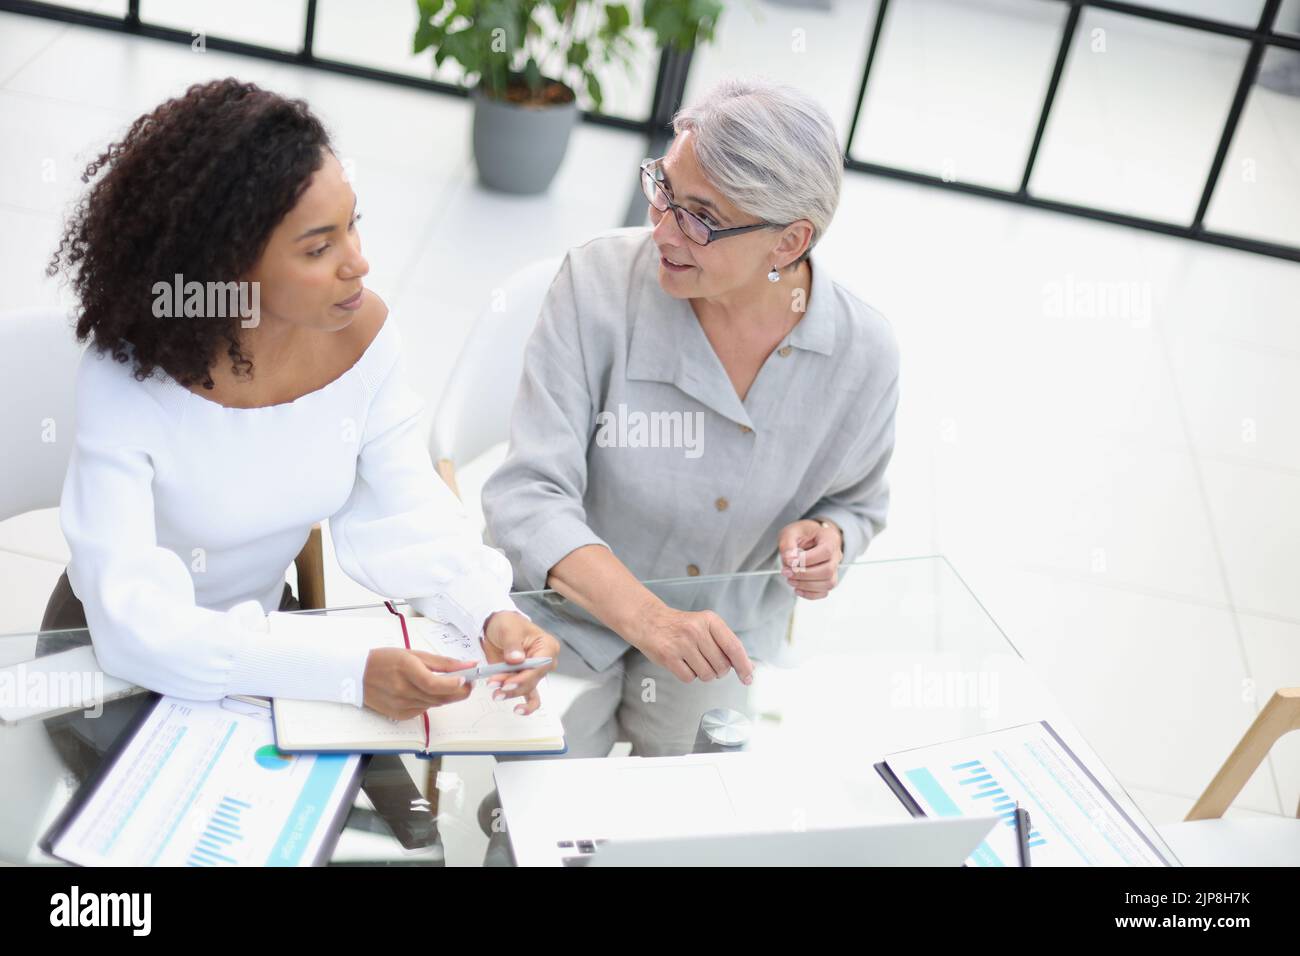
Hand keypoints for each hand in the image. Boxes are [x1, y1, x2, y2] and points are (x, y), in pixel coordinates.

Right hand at [362, 647, 473, 720]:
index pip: (434, 683)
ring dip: (445, 696)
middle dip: (458, 691)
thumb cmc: (386, 660)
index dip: (454, 684)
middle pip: (439, 697)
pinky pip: (424, 710)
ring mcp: (400, 705)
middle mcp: (402, 690)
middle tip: (468, 683)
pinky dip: (430, 702)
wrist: (357, 675)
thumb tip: (469, 665)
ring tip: (446, 684)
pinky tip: (424, 692)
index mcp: (406, 669)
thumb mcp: (415, 654)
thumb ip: (444, 662)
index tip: (467, 679)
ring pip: (434, 705)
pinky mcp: (399, 715)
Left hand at [482, 611, 559, 715]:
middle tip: (495, 686)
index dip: (523, 677)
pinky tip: (518, 710)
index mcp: (547, 647)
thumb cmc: (507, 623)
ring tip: (496, 693)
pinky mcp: (523, 680)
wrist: (494, 627)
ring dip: (511, 693)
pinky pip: (529, 695)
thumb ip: (513, 644)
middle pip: (532, 680)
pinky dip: (526, 705)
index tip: (507, 682)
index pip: (538, 666)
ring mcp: (534, 673)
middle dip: (513, 685)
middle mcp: (544, 663)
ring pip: (527, 689)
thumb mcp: (509, 628)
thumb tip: (516, 659)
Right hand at [626, 600, 753, 684]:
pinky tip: (682, 663)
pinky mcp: (669, 657)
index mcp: (710, 620)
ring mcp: (682, 644)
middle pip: (722, 666)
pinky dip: (688, 675)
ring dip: (703, 673)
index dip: (743, 665)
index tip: (748, 677)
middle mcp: (696, 630)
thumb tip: (748, 666)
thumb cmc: (681, 626)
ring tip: (693, 660)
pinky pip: (690, 678)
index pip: (734, 647)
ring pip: (707, 675)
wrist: (649, 621)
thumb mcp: (706, 626)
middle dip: (718, 670)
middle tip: (708, 661)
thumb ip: (726, 644)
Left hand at [778, 518, 842, 599]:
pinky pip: (824, 592)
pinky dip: (810, 594)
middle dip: (804, 575)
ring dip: (806, 585)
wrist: (809, 537)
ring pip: (828, 583)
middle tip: (787, 572)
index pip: (826, 552)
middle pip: (828, 571)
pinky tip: (798, 589)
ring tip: (790, 579)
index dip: (807, 560)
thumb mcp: (790, 532)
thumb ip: (788, 544)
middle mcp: (836, 554)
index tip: (790, 562)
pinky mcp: (828, 579)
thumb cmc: (802, 533)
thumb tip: (790, 560)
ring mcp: (834, 568)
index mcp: (830, 538)